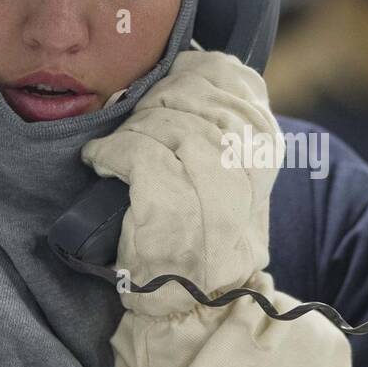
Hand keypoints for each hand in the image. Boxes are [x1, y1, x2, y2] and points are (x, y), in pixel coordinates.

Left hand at [81, 49, 283, 316]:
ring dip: (130, 132)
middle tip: (138, 128)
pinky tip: (103, 161)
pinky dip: (109, 153)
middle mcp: (245, 159)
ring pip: (159, 122)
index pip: (225, 73)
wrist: (197, 303)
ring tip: (121, 152)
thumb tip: (189, 63)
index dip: (185, 75)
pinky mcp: (171, 203)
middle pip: (187, 94)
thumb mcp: (233, 169)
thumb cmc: (206, 234)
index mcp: (265, 141)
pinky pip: (133, 151)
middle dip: (153, 105)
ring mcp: (211, 182)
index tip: (165, 95)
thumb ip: (224, 119)